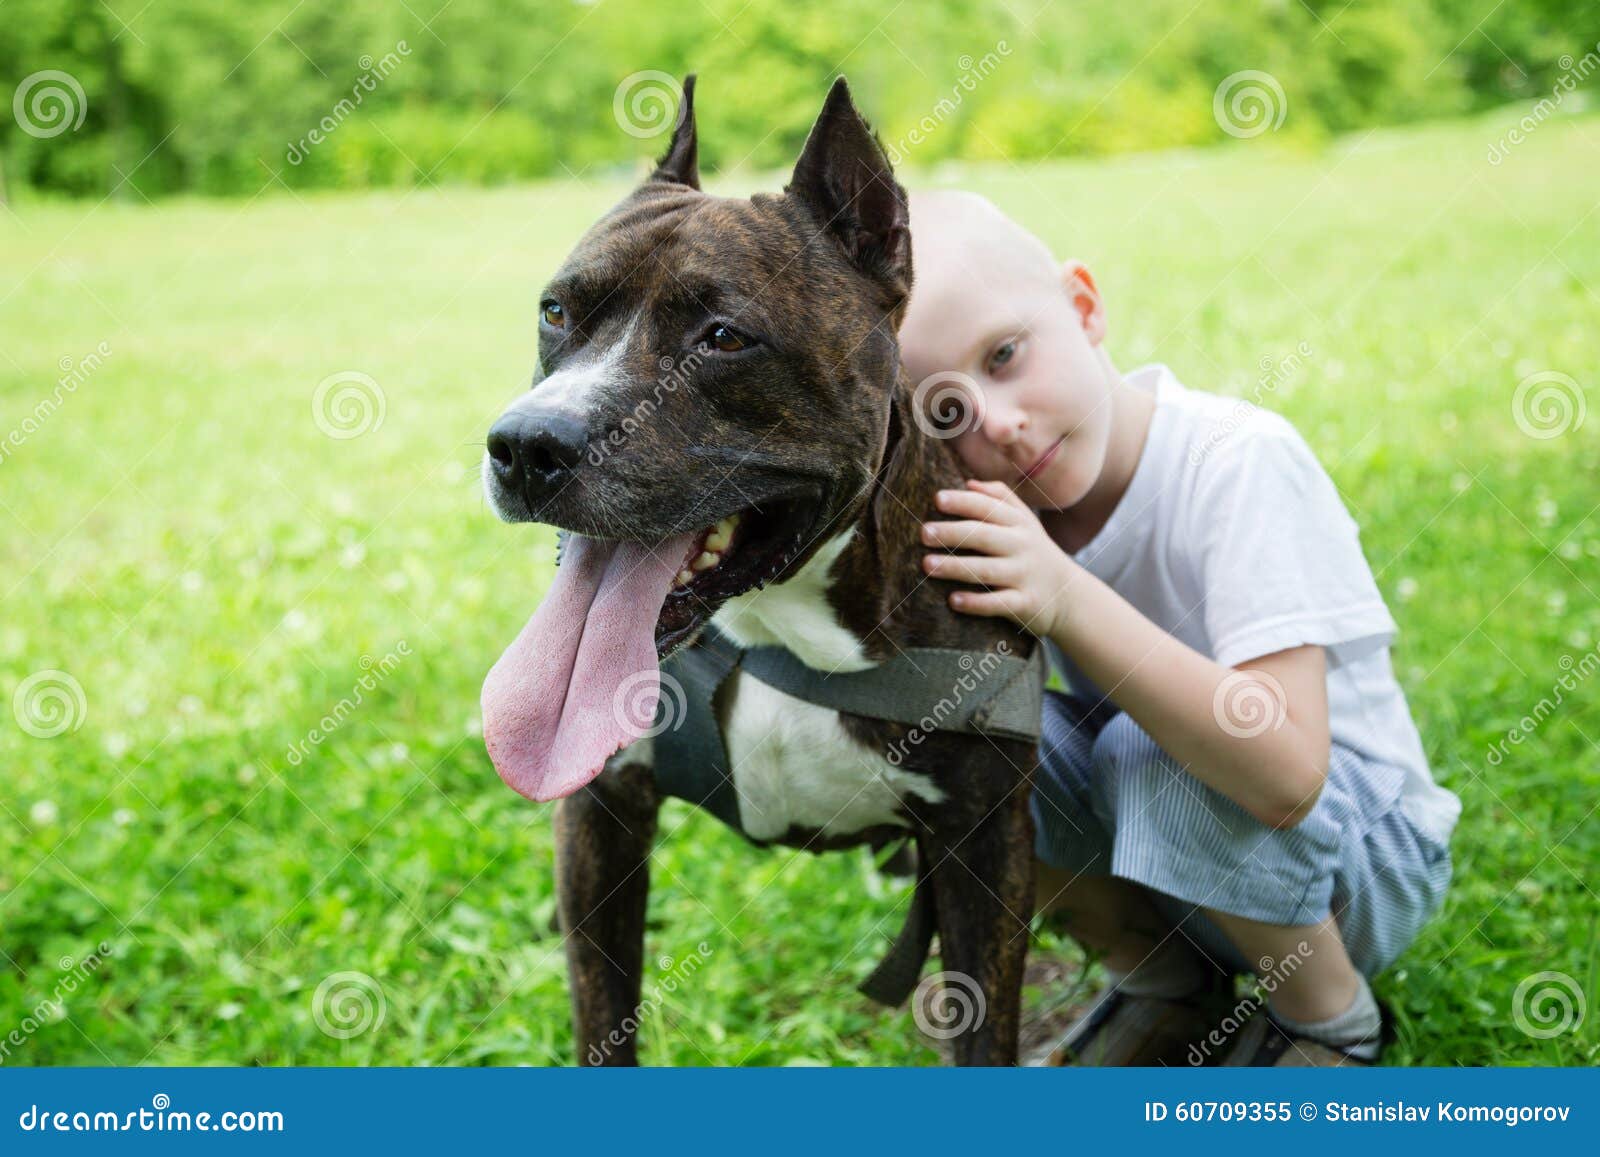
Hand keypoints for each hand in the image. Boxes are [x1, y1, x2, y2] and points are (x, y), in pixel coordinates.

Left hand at [920, 478, 1077, 637]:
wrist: (1068, 595)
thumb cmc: (1034, 552)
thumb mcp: (1025, 521)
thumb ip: (1000, 498)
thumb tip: (968, 482)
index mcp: (1019, 523)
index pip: (988, 508)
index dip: (963, 502)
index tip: (938, 499)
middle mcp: (1022, 546)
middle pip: (984, 536)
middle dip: (953, 533)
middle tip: (924, 533)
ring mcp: (1024, 575)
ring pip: (986, 570)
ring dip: (956, 567)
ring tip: (926, 564)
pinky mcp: (1024, 604)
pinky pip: (997, 603)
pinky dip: (976, 602)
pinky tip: (952, 600)